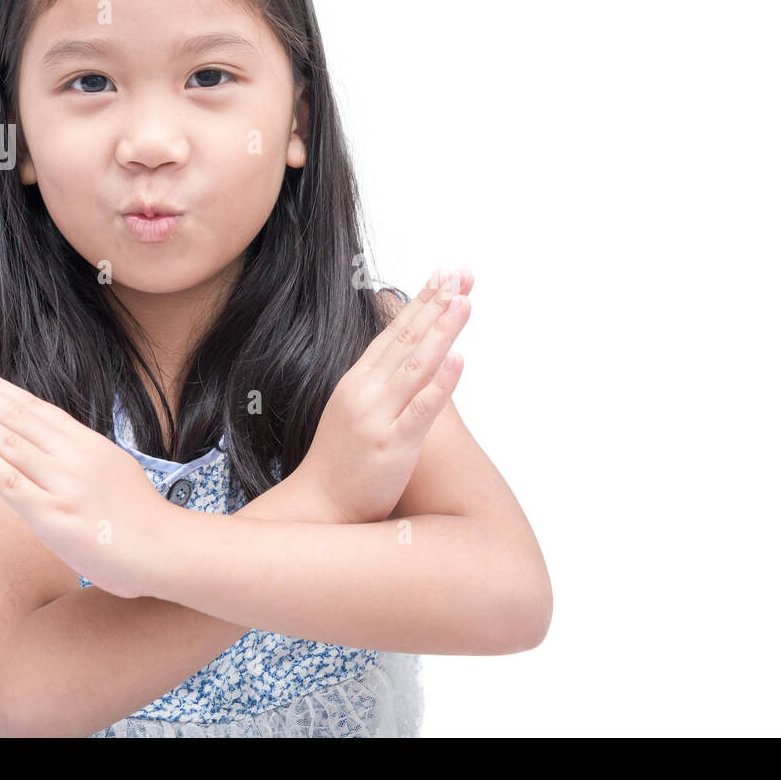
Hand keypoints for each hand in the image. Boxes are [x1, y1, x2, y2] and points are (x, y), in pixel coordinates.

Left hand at [0, 359, 165, 598]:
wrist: (168, 550)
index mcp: (88, 444)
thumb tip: (52, 449)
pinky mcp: (54, 516)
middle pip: (17, 417)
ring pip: (10, 442)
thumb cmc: (142, 520)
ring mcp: (63, 484)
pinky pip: (15, 483)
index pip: (35, 408)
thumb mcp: (112, 471)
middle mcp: (74, 456)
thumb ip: (79, 459)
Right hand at [299, 267, 472, 523]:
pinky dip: (440, 383)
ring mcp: (378, 417)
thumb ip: (380, 385)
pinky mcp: (392, 444)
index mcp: (358, 382)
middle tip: (458, 272)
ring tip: (463, 301)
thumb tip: (405, 360)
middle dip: (435, 303)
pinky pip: (420, 409)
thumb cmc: (340, 464)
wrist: (317, 508)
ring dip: (441, 330)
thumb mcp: (356, 412)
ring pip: (415, 365)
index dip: (422, 302)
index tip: (444, 275)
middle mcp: (366, 392)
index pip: (394, 332)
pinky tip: (457, 359)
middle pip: (405, 339)